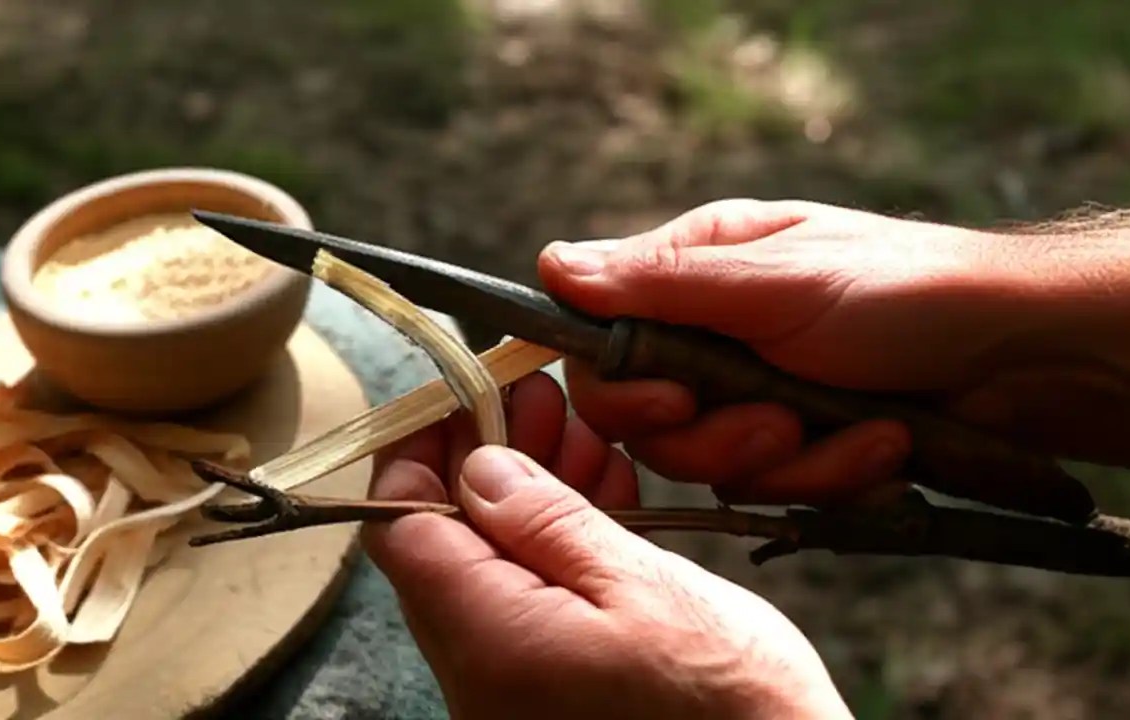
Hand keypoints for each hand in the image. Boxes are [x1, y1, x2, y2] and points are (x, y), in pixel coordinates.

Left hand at [361, 372, 852, 719]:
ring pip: (489, 566)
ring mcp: (512, 688)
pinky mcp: (550, 690)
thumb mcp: (641, 587)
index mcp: (489, 641)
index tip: (465, 394)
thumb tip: (477, 466)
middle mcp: (481, 673)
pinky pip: (528, 601)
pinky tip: (602, 495)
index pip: (400, 525)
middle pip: (444, 542)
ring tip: (582, 436)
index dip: (420, 450)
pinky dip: (557, 543)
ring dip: (528, 494)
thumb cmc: (730, 704)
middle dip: (486, 460)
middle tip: (538, 399)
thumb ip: (548, 522)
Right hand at [537, 199, 1129, 505]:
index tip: (677, 400)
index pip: (603, 347)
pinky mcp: (800, 448)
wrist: (1021, 357)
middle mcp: (713, 339)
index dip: (624, 390)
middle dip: (719, 437)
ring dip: (790, 460)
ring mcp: (756, 397)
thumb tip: (549, 264)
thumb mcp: (777, 278)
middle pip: (650, 424)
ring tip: (860, 429)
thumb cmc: (904, 291)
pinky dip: (832, 477)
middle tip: (783, 422)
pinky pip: (776, 491)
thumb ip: (660, 283)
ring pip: (714, 466)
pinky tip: (882, 447)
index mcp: (696, 277)